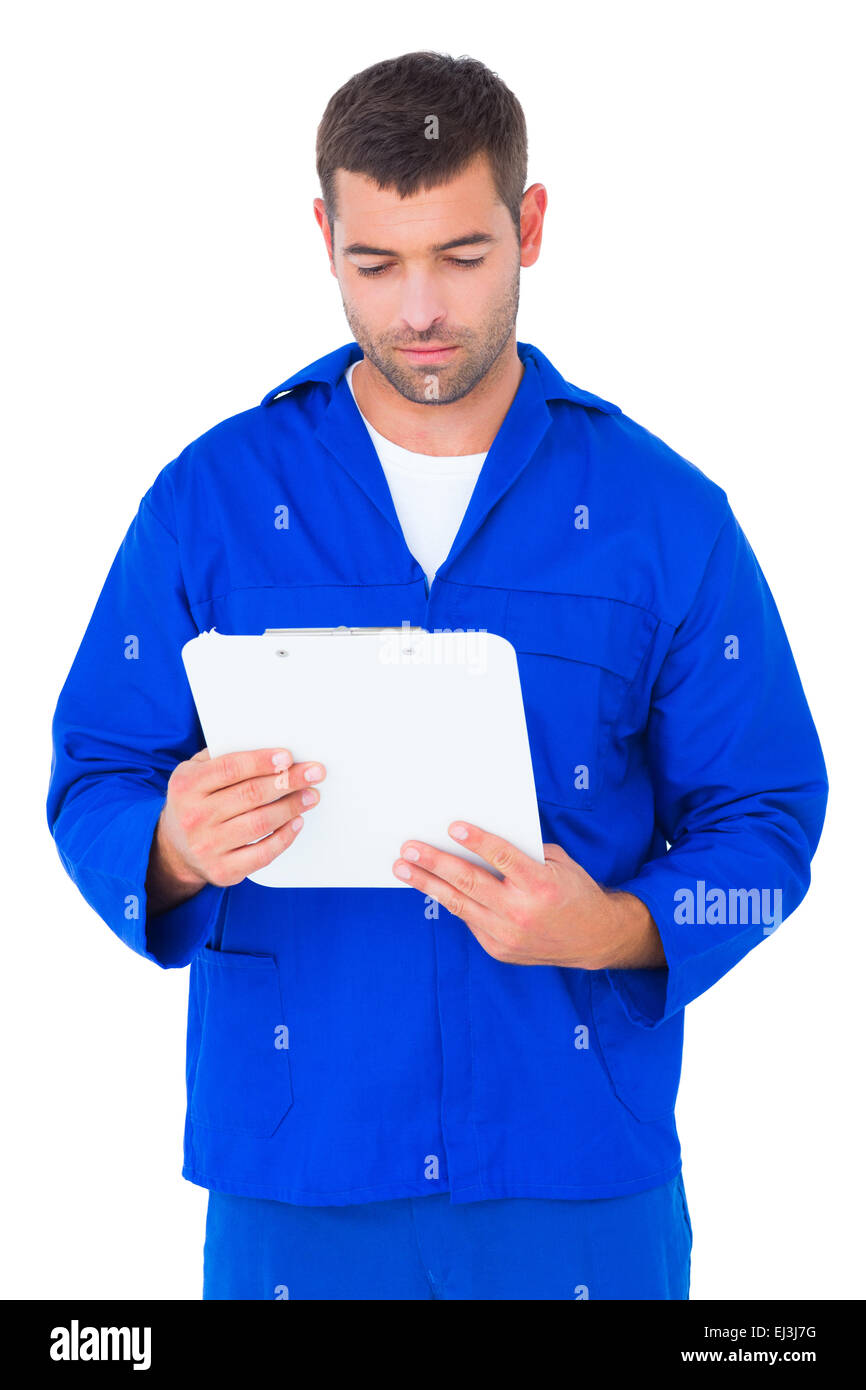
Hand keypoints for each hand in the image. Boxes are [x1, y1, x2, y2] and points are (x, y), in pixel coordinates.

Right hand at [154, 746, 326, 891]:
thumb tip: (269, 751)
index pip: (230, 768)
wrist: (174, 849)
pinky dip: (285, 837)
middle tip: (313, 773)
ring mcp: (207, 846)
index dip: (262, 761)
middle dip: (288, 781)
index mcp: (186, 785)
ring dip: (292, 807)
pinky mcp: (223, 871)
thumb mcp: (194, 773)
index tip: (288, 757)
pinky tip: (297, 822)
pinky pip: (263, 853)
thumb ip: (221, 757)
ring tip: (310, 796)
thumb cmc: (195, 801)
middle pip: (250, 795)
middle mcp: (194, 817)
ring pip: (261, 823)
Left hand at [392, 822, 663, 969]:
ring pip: (458, 904)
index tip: (452, 827)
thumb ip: (523, 853)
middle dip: (434, 863)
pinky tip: (432, 886)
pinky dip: (451, 900)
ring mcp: (507, 934)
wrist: (593, 939)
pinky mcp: (498, 949)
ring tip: (403, 868)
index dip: (477, 841)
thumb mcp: (558, 863)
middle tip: (409, 848)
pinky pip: (469, 919)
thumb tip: (480, 840)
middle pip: (469, 882)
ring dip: (427, 884)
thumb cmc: (574, 891)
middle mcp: (521, 912)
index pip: (503, 858)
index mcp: (540, 885)